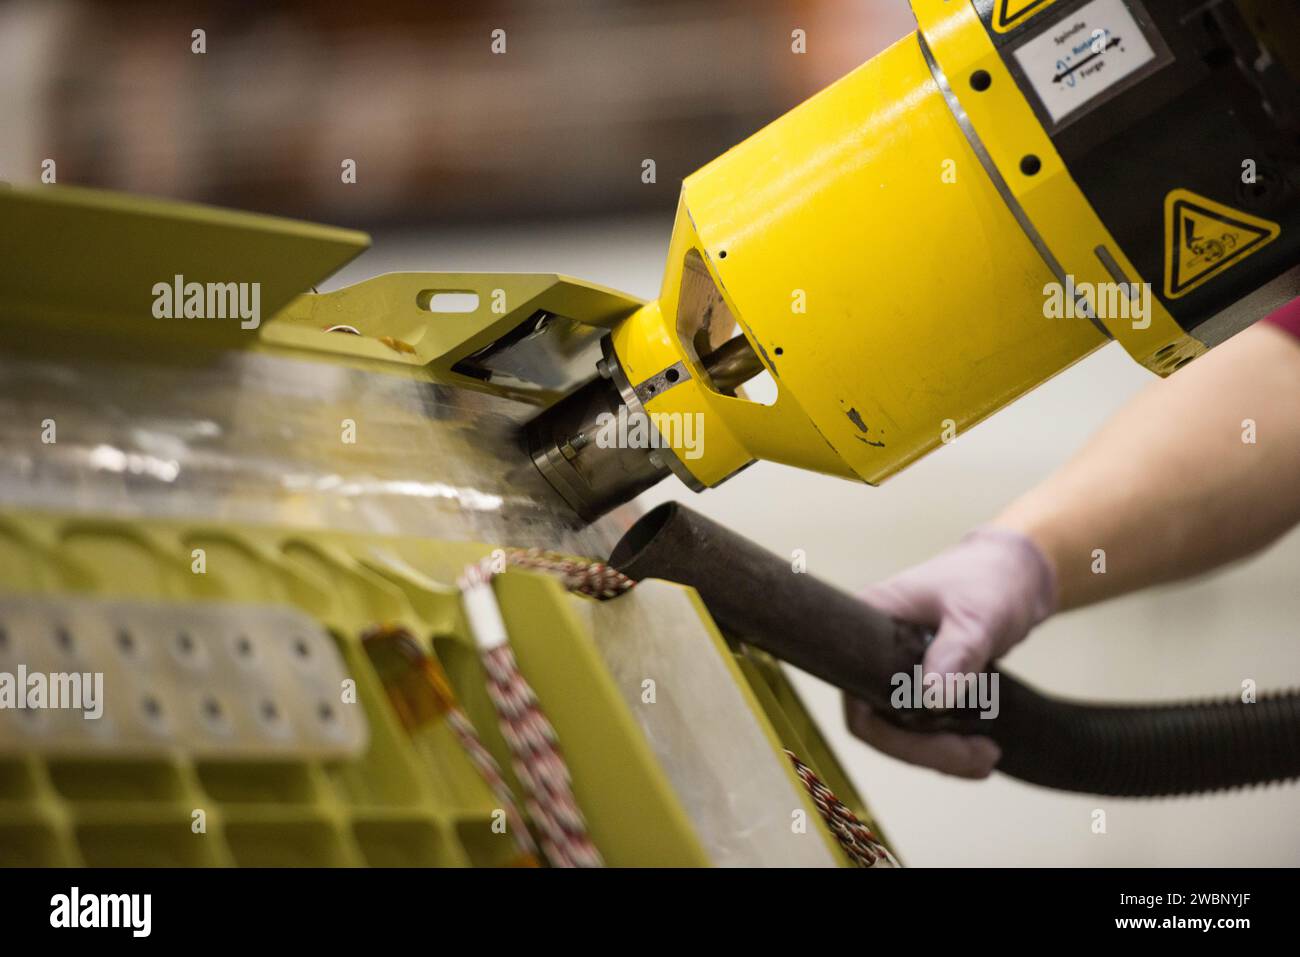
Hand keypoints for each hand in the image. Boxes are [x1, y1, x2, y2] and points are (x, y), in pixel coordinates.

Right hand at [844, 526, 1056, 777]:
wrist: (1019, 573)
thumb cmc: (990, 580)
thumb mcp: (977, 614)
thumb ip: (957, 651)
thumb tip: (933, 698)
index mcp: (868, 625)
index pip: (856, 695)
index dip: (889, 732)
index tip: (938, 743)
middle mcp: (873, 651)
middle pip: (877, 719)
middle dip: (924, 750)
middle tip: (981, 757)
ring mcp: (895, 667)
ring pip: (900, 728)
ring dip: (940, 753)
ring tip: (988, 757)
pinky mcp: (920, 679)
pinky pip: (921, 723)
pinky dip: (948, 743)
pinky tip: (983, 749)